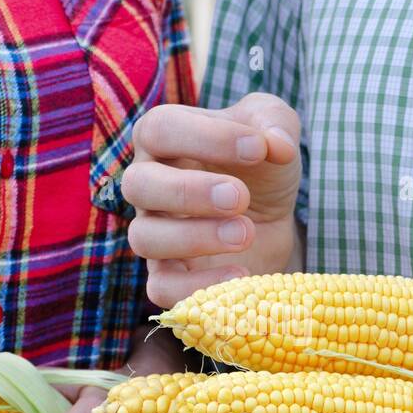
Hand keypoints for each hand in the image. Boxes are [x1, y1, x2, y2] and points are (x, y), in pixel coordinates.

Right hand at [122, 92, 301, 307]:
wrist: (272, 216)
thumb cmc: (259, 163)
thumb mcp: (274, 127)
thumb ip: (275, 122)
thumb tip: (275, 146)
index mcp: (162, 140)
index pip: (158, 129)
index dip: (205, 137)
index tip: (257, 148)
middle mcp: (148, 186)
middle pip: (137, 185)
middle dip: (189, 192)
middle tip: (241, 197)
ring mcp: (153, 234)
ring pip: (144, 238)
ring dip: (195, 237)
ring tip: (246, 233)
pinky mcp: (168, 277)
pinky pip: (161, 289)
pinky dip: (198, 287)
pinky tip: (242, 275)